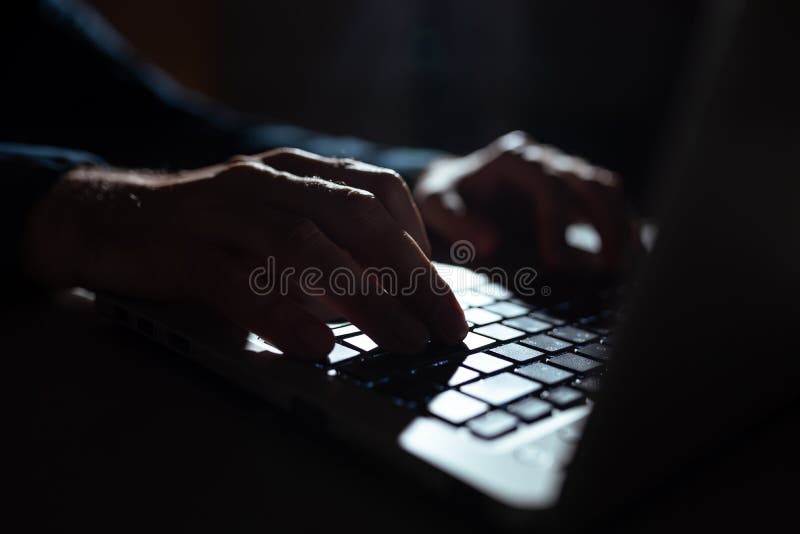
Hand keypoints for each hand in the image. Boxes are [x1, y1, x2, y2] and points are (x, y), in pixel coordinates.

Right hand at [21, 148, 467, 359]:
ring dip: (364, 296)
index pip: (380, 192)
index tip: (443, 299)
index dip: (421, 244)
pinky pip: (237, 279)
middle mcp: (270, 179)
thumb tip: (400, 303)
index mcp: (302, 172)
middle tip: (446, 328)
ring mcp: (224, 207)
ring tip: (403, 342)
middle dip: (411, 275)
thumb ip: (333, 253)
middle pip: (357, 216)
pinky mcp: (182, 246)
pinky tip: (316, 347)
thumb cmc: (217, 235)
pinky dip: (281, 314)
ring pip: (306, 244)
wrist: (113, 219)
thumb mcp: (282, 231)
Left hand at [414, 131, 638, 271]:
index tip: (553, 262)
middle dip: (604, 223)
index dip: (556, 221)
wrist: (451, 190)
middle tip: (609, 268)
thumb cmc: (444, 199)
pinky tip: (633, 256)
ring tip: (627, 266)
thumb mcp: (434, 206)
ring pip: (606, 188)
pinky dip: (624, 225)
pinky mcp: (574, 192)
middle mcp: (544, 159)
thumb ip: (454, 220)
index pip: (547, 183)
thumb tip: (491, 242)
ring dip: (622, 224)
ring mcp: (563, 172)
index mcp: (513, 157)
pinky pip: (608, 202)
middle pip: (588, 181)